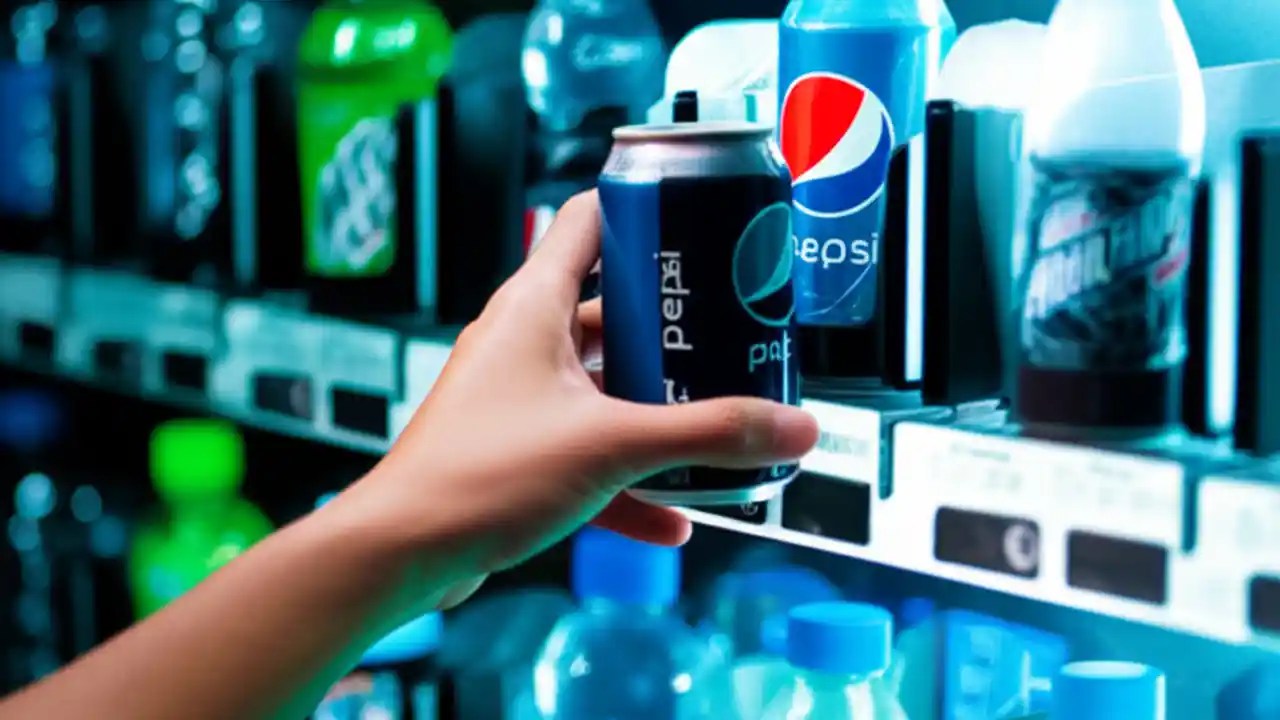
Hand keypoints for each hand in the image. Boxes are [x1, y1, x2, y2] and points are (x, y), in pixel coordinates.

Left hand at [329, 191, 817, 610]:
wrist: (404, 552)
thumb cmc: (483, 474)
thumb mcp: (612, 445)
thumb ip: (709, 436)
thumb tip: (794, 429)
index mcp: (535, 305)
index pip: (592, 221)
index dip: (647, 211)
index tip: (705, 224)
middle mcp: (524, 339)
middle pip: (615, 310)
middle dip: (675, 332)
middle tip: (733, 338)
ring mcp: (518, 395)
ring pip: (604, 386)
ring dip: (656, 411)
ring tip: (716, 427)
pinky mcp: (516, 448)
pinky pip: (586, 449)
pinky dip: (628, 477)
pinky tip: (674, 518)